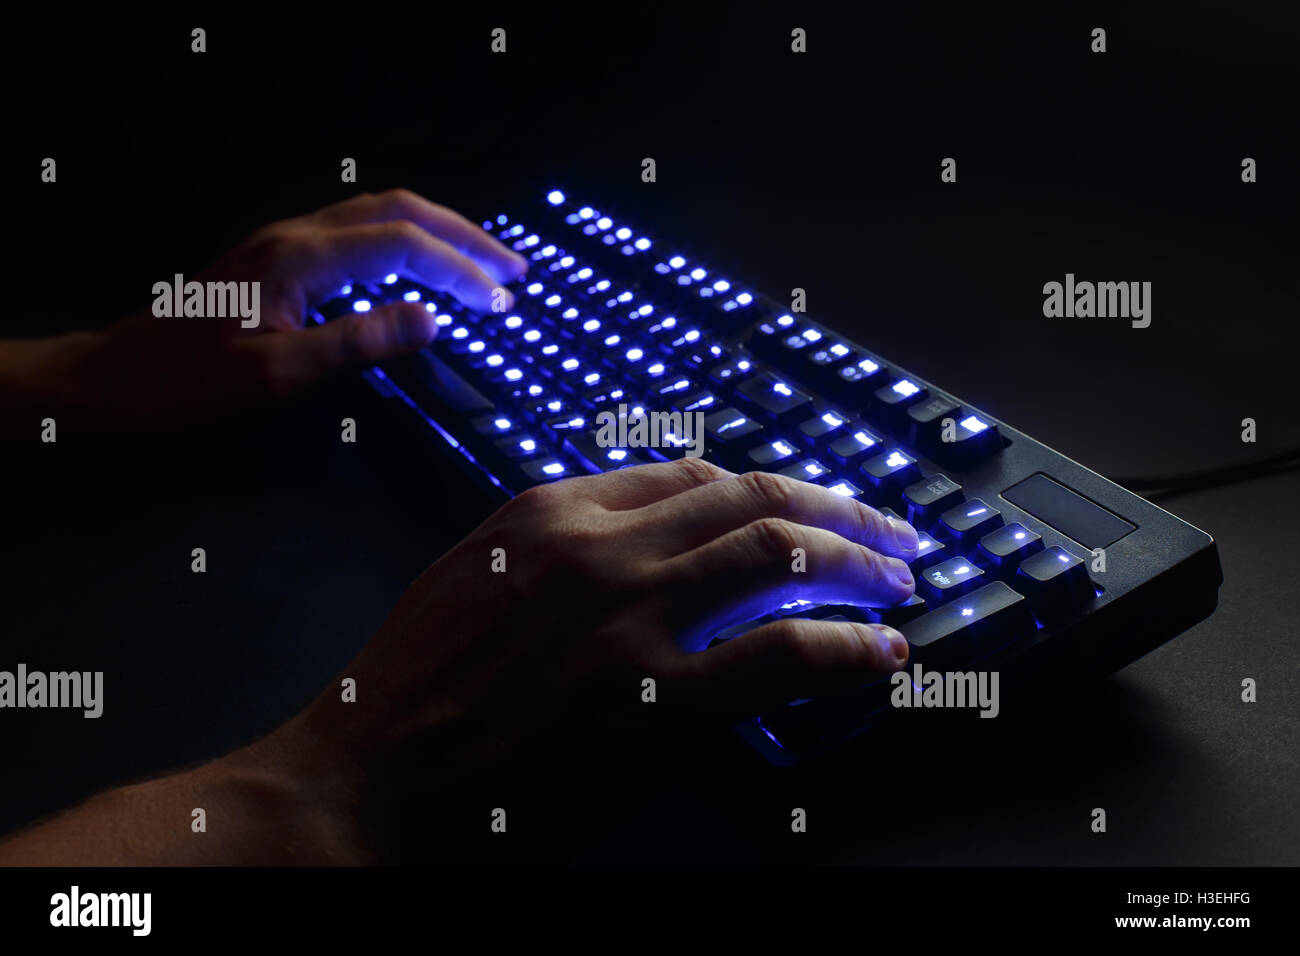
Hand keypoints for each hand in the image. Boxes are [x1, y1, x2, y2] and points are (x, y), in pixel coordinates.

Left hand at [0, 189, 527, 436]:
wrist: (116, 379)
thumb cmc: (189, 386)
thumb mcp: (276, 375)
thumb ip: (357, 342)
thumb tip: (432, 319)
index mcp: (300, 258)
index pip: (402, 245)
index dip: (460, 270)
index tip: (502, 302)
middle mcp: (296, 235)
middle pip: (398, 210)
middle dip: (464, 234)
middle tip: (515, 268)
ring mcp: (286, 241)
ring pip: (379, 213)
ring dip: (438, 232)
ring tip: (484, 262)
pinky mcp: (280, 258)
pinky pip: (359, 232)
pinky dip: (407, 243)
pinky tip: (422, 270)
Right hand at [278, 458, 919, 858]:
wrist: (365, 783)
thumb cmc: (410, 691)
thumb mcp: (473, 578)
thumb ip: (558, 544)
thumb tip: (649, 538)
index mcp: (551, 510)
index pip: (694, 476)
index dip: (769, 490)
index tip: (808, 508)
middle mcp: (600, 547)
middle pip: (753, 499)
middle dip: (840, 509)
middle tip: (889, 529)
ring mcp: (631, 621)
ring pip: (781, 555)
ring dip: (859, 563)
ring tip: (898, 580)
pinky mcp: (655, 703)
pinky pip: (781, 653)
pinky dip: (846, 648)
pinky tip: (880, 655)